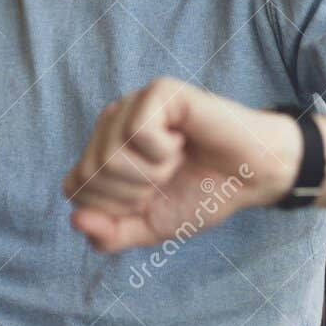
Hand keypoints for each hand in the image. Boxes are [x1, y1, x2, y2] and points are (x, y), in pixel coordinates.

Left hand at [63, 78, 305, 252]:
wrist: (252, 179)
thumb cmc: (201, 195)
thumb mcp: (149, 228)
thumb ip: (109, 235)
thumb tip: (75, 220)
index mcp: (102, 150)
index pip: (74, 187)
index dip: (113, 207)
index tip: (147, 198)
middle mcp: (111, 123)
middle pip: (90, 172)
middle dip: (133, 192)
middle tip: (166, 178)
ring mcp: (133, 104)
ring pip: (110, 154)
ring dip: (152, 173)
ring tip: (176, 160)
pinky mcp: (159, 91)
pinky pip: (139, 132)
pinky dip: (165, 151)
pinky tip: (183, 141)